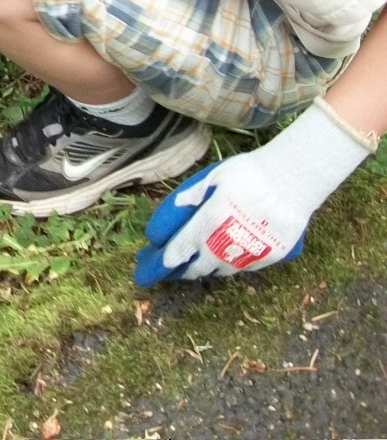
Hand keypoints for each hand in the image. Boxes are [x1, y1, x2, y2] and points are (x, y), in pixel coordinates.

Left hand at [134, 100, 369, 285]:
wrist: (294, 180)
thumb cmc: (250, 174)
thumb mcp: (212, 177)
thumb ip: (189, 198)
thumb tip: (170, 216)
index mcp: (209, 222)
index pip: (179, 249)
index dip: (162, 261)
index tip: (150, 266)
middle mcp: (228, 243)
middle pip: (198, 267)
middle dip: (180, 270)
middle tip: (167, 270)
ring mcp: (252, 253)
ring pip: (221, 270)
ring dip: (204, 269)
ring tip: (192, 266)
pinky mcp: (272, 256)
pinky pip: (245, 267)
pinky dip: (230, 264)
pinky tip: (223, 259)